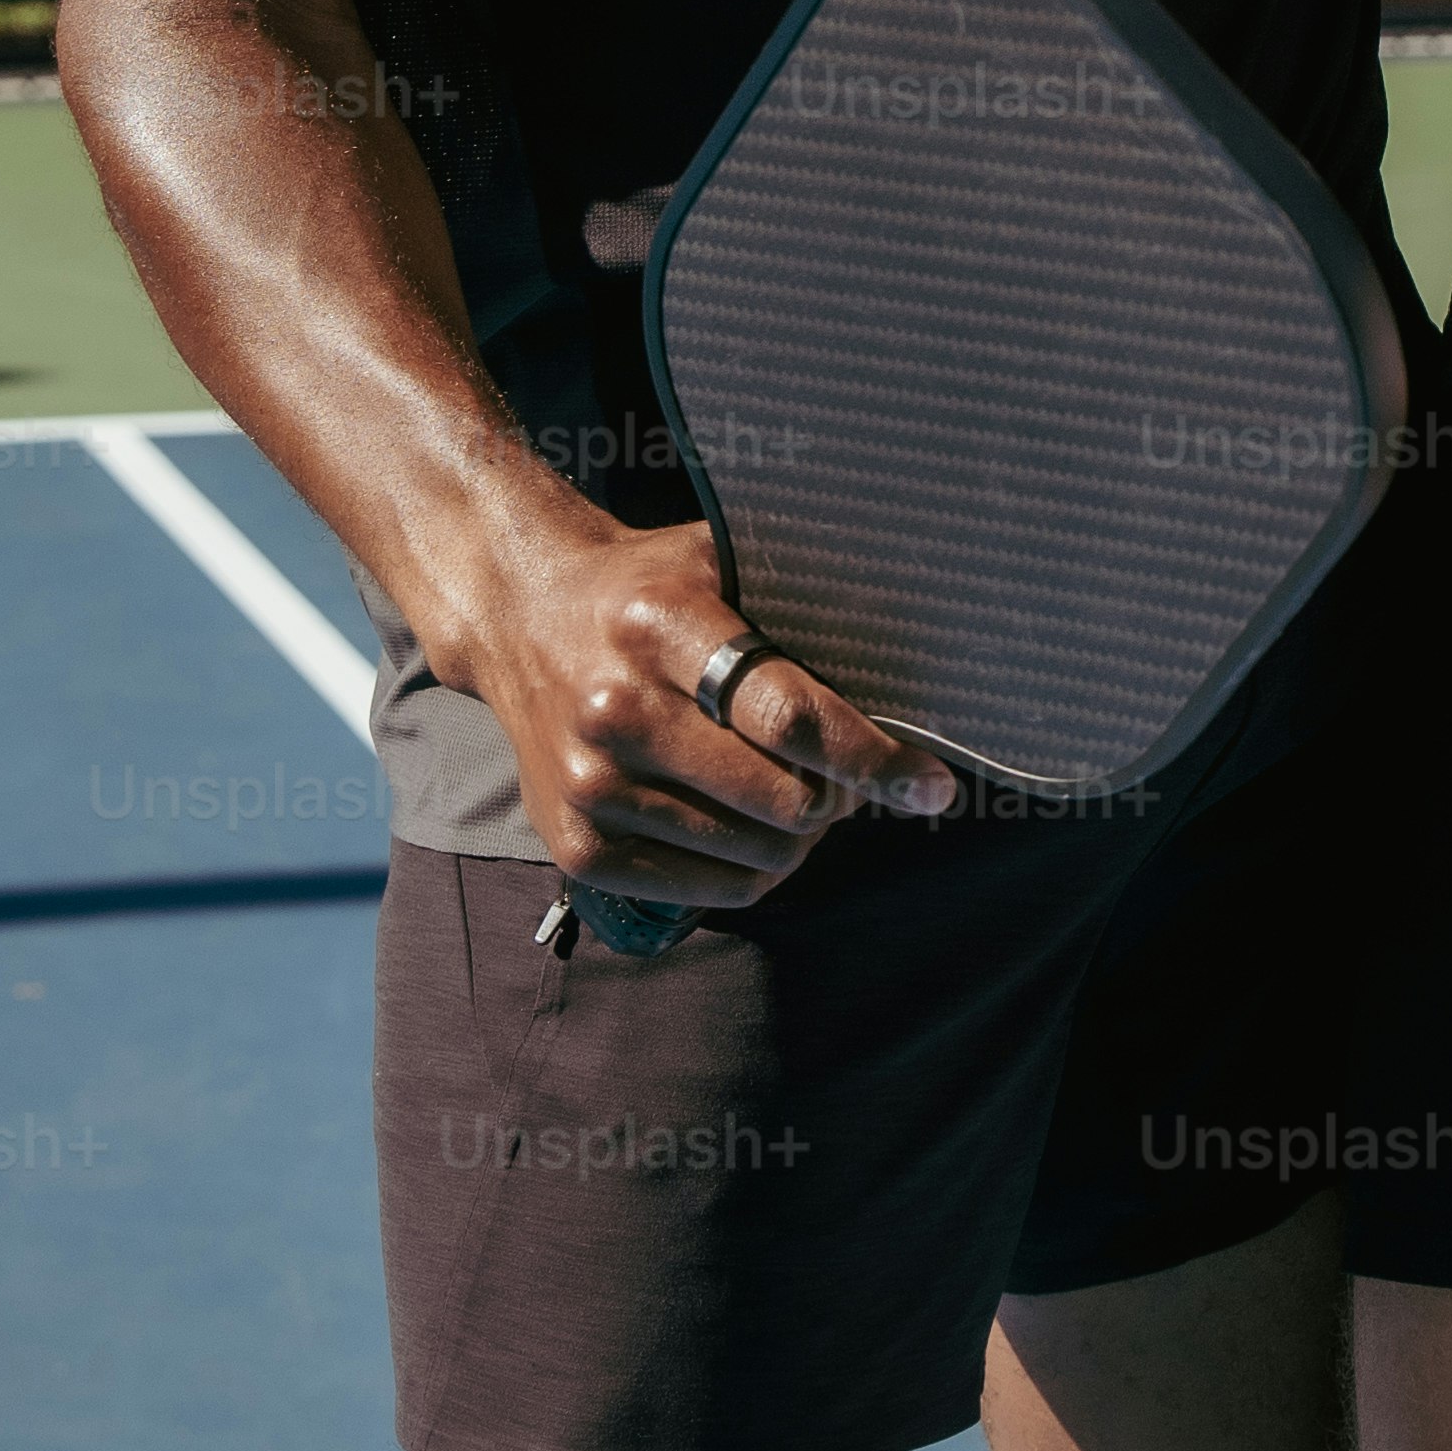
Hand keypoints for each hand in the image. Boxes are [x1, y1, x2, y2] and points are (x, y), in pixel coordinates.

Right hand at [426, 508, 953, 904]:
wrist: (517, 614)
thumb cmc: (647, 586)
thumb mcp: (718, 560)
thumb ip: (801, 605)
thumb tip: (916, 669)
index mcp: (661, 628)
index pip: (788, 716)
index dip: (873, 758)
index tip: (933, 786)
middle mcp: (615, 711)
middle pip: (783, 799)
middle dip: (842, 797)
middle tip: (850, 776)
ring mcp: (588, 786)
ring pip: (754, 855)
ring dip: (800, 837)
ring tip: (799, 794)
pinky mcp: (574, 845)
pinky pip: (708, 891)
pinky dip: (752, 870)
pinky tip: (753, 826)